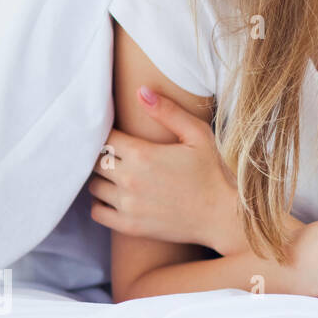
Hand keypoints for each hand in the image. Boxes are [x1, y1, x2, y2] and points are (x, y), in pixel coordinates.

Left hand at [89, 87, 242, 255]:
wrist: (224, 216)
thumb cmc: (214, 173)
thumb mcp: (198, 136)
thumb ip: (168, 112)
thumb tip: (140, 91)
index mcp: (142, 154)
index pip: (104, 137)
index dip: (108, 133)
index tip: (119, 135)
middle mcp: (129, 179)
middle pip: (94, 160)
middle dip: (103, 155)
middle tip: (119, 154)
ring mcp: (127, 204)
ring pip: (93, 185)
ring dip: (102, 178)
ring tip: (118, 174)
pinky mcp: (129, 226)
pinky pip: (96, 212)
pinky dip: (100, 203)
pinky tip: (116, 196)